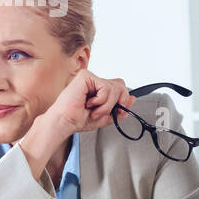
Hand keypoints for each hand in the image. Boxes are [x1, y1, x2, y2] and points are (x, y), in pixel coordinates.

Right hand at [18, 71, 134, 179]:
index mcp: (98, 90)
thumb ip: (120, 109)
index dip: (123, 98)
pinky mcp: (86, 76)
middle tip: (103, 111)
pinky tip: (89, 103)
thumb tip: (133, 99)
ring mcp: (90, 78)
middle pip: (120, 85)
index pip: (119, 86)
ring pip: (115, 87)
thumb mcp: (105, 117)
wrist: (65, 122)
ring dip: (107, 105)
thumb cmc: (78, 120)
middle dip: (117, 102)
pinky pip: (106, 87)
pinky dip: (101, 100)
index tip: (118, 109)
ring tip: (94, 110)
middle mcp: (94, 82)